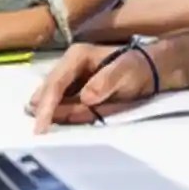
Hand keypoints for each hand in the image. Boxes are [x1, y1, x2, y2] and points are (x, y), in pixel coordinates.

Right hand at [29, 43, 158, 132]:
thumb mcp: (126, 70)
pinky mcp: (74, 92)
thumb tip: (86, 96)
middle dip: (42, 111)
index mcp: (76, 56)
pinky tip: (56, 125)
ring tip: (45, 130)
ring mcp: (70, 80)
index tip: (41, 127)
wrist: (149, 71)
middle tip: (39, 133)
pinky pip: (63, 105)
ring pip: (52, 99)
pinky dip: (59, 115)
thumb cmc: (137, 67)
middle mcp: (68, 67)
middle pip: (48, 91)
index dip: (46, 105)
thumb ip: (106, 81)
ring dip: (49, 114)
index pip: (55, 83)